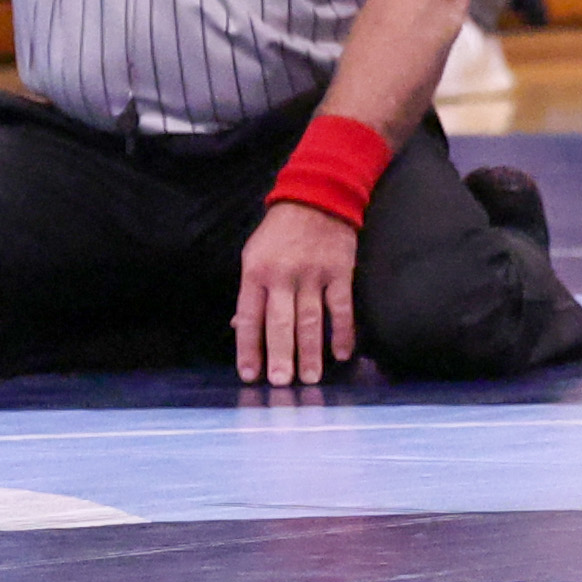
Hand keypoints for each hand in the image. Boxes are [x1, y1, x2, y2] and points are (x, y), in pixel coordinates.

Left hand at [235, 199, 360, 386]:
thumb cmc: (278, 232)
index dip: (248, 347)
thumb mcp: (253, 254)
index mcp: (255, 271)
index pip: (249, 316)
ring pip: (311, 320)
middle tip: (282, 384)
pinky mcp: (339, 272)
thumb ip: (250, 291)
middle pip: (280, 322)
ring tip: (310, 378)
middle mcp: (282, 275)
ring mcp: (313, 274)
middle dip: (280, 356)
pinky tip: (342, 354)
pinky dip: (343, 332)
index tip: (249, 374)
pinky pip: (342, 307)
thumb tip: (238, 325)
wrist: (315, 197)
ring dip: (310, 352)